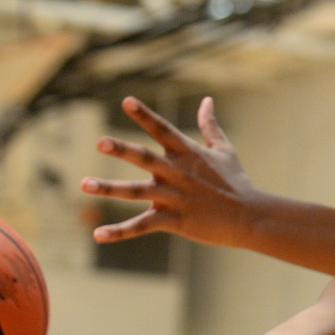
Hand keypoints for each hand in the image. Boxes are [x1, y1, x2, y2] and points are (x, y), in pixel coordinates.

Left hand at [81, 95, 258, 245]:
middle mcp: (177, 173)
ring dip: (110, 188)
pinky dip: (120, 231)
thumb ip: (209, 126)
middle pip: (145, 159)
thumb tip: (207, 100)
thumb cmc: (236, 182)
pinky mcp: (174, 221)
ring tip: (84, 184)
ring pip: (136, 192)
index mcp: (187, 154)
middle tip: (100, 142)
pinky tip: (98, 234)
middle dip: (122, 150)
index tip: (126, 101)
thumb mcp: (224, 150)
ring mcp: (175, 197)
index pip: (162, 130)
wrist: (250, 216)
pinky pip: (142, 226)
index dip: (144, 115)